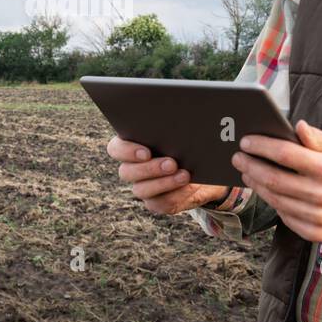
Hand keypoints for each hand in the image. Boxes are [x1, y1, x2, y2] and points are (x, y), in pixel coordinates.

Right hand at [106, 136, 228, 214]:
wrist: (206, 167)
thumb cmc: (192, 141)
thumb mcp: (186, 130)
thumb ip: (175, 125)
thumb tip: (178, 117)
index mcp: (133, 145)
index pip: (116, 148)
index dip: (127, 151)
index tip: (146, 152)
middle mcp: (133, 167)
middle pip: (126, 172)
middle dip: (149, 169)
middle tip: (171, 163)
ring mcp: (143, 187)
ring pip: (141, 190)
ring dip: (163, 183)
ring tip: (184, 175)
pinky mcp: (157, 202)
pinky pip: (160, 203)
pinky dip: (175, 196)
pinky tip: (188, 188)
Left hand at [230, 119, 321, 240]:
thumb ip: (318, 138)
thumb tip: (297, 126)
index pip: (285, 154)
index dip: (262, 146)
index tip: (246, 141)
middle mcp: (321, 194)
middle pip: (273, 178)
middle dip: (250, 166)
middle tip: (237, 157)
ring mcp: (317, 216)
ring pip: (275, 199)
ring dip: (256, 184)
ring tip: (247, 172)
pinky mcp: (314, 232)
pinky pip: (284, 216)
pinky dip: (272, 202)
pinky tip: (265, 190)